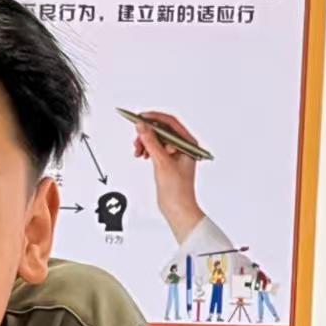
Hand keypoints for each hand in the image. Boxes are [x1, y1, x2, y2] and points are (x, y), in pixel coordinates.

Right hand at [133, 110, 206, 243]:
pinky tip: (142, 154)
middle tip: (137, 138)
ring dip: (145, 142)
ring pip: (157, 139)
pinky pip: (155, 148)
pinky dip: (147, 149)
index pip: (170, 123)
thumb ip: (151, 142)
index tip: (140, 117)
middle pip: (162, 130)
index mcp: (187, 143)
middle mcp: (183, 146)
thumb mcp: (162, 162)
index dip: (154, 118)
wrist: (177, 208)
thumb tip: (142, 126)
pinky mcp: (167, 161)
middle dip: (147, 133)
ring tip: (139, 151)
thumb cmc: (178, 190)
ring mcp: (175, 154)